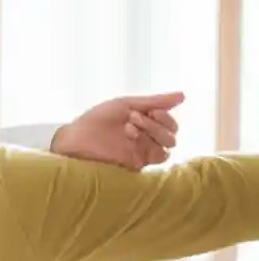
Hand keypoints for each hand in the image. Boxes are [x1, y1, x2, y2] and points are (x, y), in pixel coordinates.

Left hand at [50, 92, 183, 169]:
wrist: (77, 137)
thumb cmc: (97, 120)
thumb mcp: (126, 104)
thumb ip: (154, 101)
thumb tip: (183, 95)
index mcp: (146, 126)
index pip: (171, 124)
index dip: (165, 116)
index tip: (149, 110)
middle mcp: (148, 140)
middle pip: (172, 135)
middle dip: (156, 124)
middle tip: (132, 117)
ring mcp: (144, 153)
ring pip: (168, 146)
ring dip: (152, 132)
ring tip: (129, 126)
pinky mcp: (138, 164)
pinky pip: (158, 158)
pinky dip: (149, 144)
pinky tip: (130, 136)